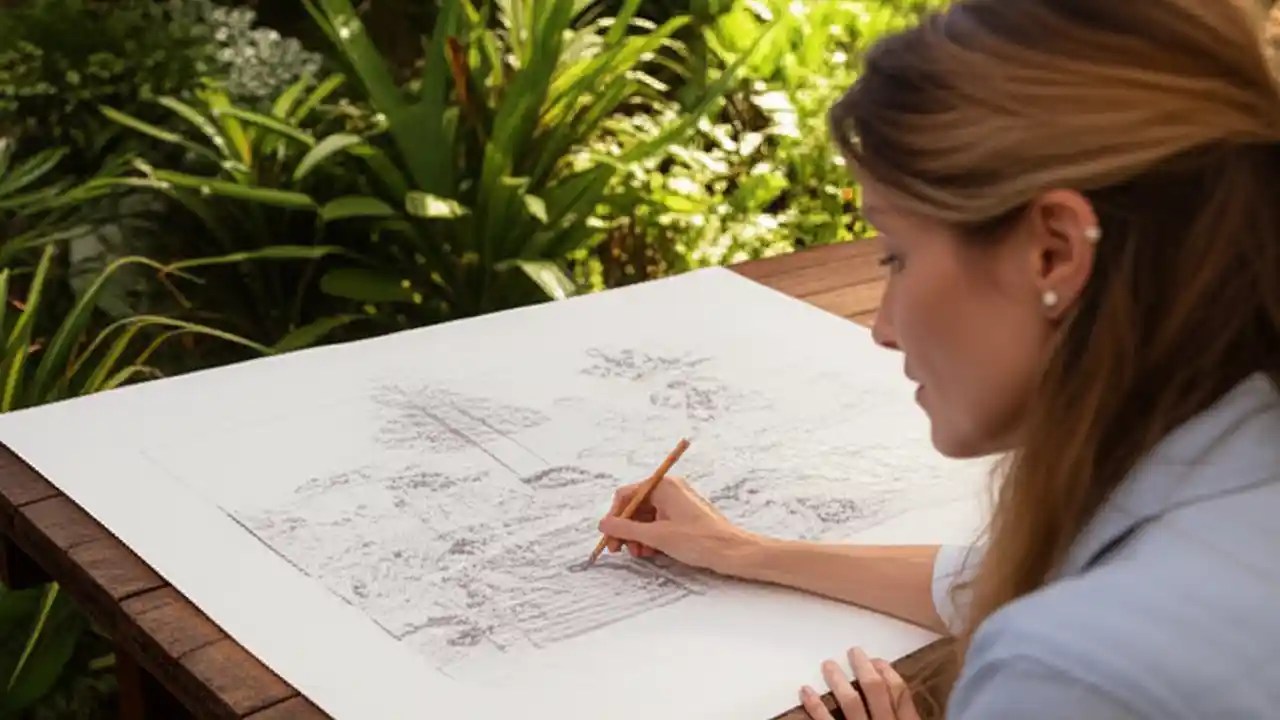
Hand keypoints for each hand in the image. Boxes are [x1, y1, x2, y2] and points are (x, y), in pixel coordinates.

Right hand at [597, 475, 756, 574]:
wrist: (731, 551)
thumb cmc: (699, 540)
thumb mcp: (656, 536)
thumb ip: (626, 529)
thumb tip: (604, 524)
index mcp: (663, 486)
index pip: (627, 495)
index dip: (615, 516)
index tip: (609, 537)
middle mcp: (670, 489)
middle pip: (635, 506)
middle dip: (626, 528)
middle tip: (619, 549)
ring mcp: (677, 501)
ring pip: (646, 516)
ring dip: (638, 535)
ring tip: (639, 553)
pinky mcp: (683, 515)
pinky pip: (659, 522)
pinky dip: (651, 536)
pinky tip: (651, 551)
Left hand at [799, 647, 919, 719]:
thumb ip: (905, 715)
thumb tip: (895, 695)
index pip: (900, 693)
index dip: (888, 673)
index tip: (878, 660)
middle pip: (875, 691)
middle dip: (863, 668)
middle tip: (853, 651)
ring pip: (851, 703)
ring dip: (838, 680)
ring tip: (828, 664)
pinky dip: (814, 706)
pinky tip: (805, 691)